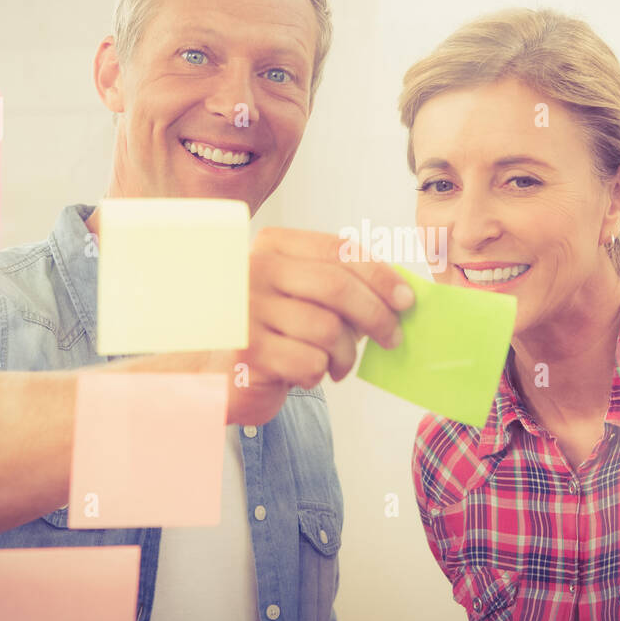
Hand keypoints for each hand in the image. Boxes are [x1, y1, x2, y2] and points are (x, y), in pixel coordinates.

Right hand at [227, 227, 413, 423]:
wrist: (213, 374)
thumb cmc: (270, 332)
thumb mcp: (300, 297)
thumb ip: (339, 286)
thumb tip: (399, 296)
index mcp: (272, 246)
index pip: (338, 249)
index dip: (380, 274)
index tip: (406, 299)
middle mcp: (254, 270)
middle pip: (337, 287)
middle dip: (377, 315)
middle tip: (393, 338)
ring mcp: (247, 310)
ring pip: (328, 329)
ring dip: (346, 355)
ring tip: (338, 365)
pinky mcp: (248, 352)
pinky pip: (311, 362)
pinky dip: (319, 374)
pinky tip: (303, 374)